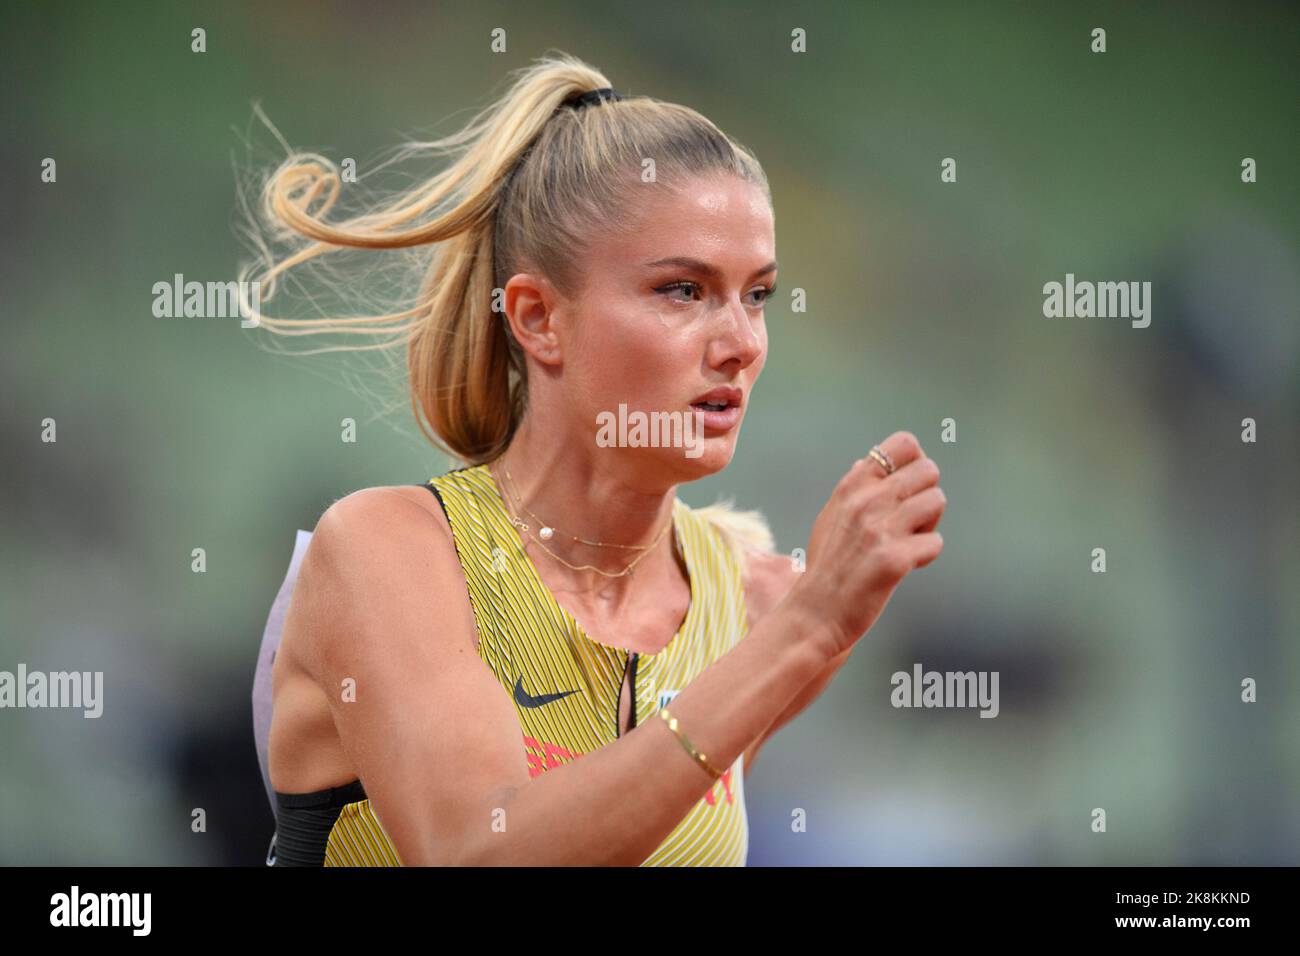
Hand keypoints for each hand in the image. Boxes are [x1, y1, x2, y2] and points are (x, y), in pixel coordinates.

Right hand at [786, 431, 945, 657]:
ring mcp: (880, 529)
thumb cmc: (826, 566)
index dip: (916, 464)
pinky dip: (926, 556)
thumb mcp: (830, 517)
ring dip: (929, 524)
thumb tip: (866, 462)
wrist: (815, 612)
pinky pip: (935, 543)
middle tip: (909, 522)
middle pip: (929, 470)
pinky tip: (906, 566)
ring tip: (908, 542)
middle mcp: (866, 500)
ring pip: (937, 500)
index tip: (907, 490)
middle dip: (926, 495)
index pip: (905, 444)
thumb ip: (852, 488)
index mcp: (852, 485)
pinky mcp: (894, 559)